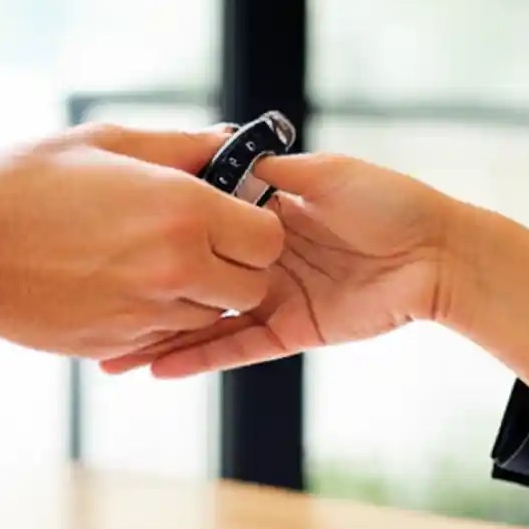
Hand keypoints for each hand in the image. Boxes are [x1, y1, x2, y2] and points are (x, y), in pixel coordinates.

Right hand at [0, 122, 284, 358]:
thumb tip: (229, 143)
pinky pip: (169, 338)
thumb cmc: (24, 183)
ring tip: (153, 260)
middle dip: (237, 265)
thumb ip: (180, 147)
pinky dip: (161, 317)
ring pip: (213, 316)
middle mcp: (175, 269)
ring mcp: (147, 315)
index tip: (231, 212)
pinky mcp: (120, 345)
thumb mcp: (104, 143)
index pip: (268, 237)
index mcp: (181, 211)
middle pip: (253, 285)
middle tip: (201, 240)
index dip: (257, 224)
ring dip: (200, 294)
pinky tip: (123, 285)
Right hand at [99, 152, 467, 376]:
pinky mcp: (291, 331)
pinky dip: (199, 360)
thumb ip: (274, 172)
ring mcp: (273, 298)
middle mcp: (261, 260)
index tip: (107, 238)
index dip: (156, 235)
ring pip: (204, 322)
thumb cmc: (389, 201)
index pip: (199, 228)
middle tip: (90, 304)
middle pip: (190, 280)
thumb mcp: (325, 172)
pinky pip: (237, 348)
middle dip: (143, 293)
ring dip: (158, 339)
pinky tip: (155, 370)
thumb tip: (226, 159)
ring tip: (107, 354)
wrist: (438, 252)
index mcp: (265, 217)